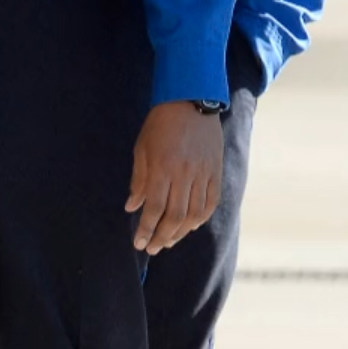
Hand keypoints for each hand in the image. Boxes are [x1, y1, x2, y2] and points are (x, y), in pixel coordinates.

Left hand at [126, 102, 222, 254]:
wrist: (191, 100)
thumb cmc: (160, 124)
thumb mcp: (141, 149)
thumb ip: (138, 180)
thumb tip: (131, 207)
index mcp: (162, 168)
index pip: (154, 208)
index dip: (146, 229)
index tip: (139, 243)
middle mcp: (183, 173)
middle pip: (174, 216)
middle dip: (162, 237)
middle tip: (153, 248)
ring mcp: (203, 172)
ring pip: (194, 213)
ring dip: (181, 232)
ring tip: (169, 241)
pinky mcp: (215, 170)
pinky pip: (211, 201)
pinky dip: (201, 218)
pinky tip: (191, 225)